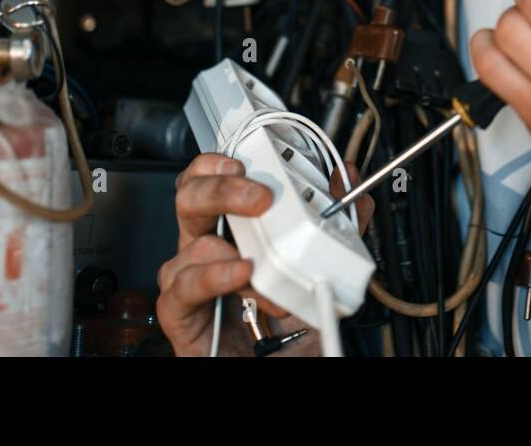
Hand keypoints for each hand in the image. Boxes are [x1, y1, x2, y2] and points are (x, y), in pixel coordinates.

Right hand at [156, 154, 373, 355]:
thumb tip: (350, 189)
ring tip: (264, 264)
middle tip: (259, 198)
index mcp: (233, 232)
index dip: (219, 165)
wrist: (282, 368)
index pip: (211, 182)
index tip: (246, 162)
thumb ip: (337, 229)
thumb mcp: (321, 270)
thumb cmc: (290, 326)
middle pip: (189, 199)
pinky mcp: (182, 316)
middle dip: (221, 190)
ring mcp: (191, 281)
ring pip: (190, 244)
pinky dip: (212, 278)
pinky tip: (241, 275)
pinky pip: (180, 289)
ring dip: (234, 250)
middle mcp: (207, 251)